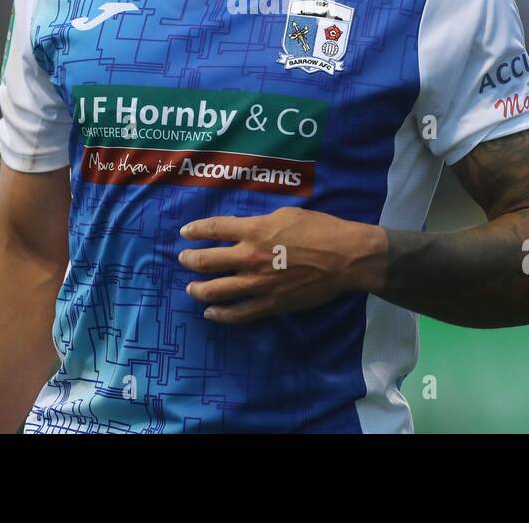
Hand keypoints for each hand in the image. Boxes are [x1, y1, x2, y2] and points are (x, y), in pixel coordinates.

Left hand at [178, 207, 387, 324]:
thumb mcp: (286, 215)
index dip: (195, 230)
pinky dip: (220, 314)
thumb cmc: (320, 229)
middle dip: (190, 260)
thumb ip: (261, 222)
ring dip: (198, 289)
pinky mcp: (270, 304)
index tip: (184, 233)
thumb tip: (246, 228)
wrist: (344, 257)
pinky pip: (238, 313)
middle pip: (207, 260)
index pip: (214, 228)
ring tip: (191, 288)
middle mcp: (249, 257)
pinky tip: (211, 312)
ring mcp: (258, 283)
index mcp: (254, 230)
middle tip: (184, 260)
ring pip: (216, 290)